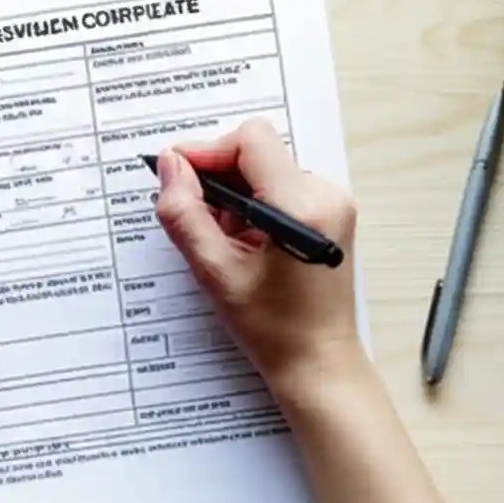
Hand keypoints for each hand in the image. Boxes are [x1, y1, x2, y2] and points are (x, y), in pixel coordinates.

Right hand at [154, 118, 361, 398]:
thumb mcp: (215, 272)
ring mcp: (333, 203)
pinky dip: (254, 204)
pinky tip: (245, 243)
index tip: (177, 175)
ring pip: (267, 169)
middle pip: (258, 152)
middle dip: (219, 177)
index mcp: (301, 207)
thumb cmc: (271, 328)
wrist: (317, 362)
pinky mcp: (331, 213)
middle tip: (196, 218)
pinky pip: (282, 187)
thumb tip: (170, 166)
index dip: (208, 151)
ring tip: (224, 240)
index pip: (250, 140)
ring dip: (236, 194)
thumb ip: (185, 214)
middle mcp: (326, 195)